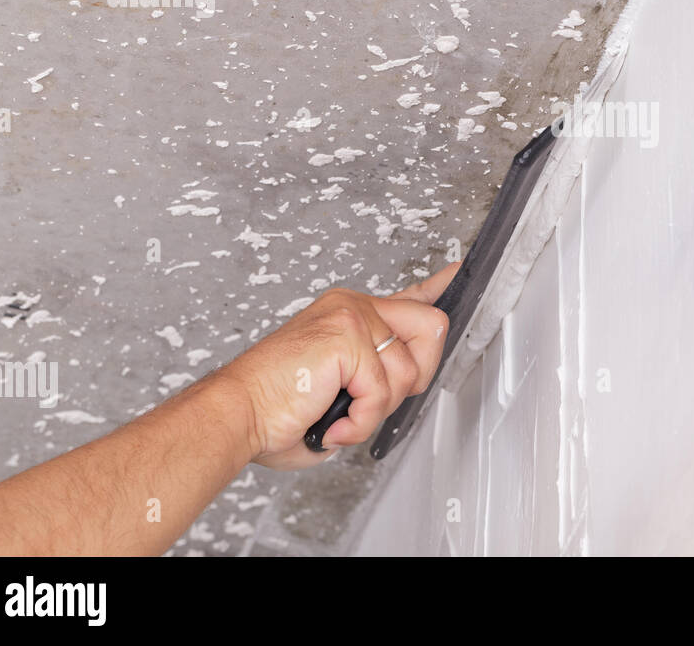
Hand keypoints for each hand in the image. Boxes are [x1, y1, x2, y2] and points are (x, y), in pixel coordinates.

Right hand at [220, 263, 456, 468]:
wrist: (237, 414)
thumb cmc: (274, 407)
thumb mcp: (337, 392)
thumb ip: (371, 381)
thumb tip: (395, 389)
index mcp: (348, 316)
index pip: (406, 295)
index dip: (437, 285)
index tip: (456, 270)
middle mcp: (352, 307)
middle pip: (431, 328)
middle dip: (415, 377)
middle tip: (372, 400)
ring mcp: (351, 318)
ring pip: (407, 371)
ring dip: (375, 410)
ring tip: (338, 415)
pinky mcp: (347, 337)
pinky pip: (381, 392)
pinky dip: (359, 421)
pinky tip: (332, 423)